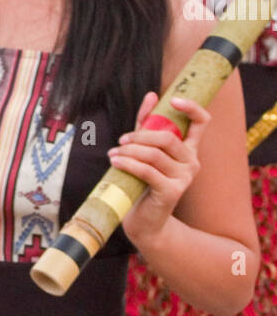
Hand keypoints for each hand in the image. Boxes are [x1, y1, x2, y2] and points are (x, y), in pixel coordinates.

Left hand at [107, 91, 210, 246]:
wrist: (144, 221)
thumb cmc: (143, 182)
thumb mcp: (145, 150)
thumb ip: (148, 124)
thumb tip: (151, 95)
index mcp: (189, 149)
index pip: (202, 122)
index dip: (191, 107)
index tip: (173, 99)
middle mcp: (192, 161)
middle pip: (168, 137)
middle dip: (141, 135)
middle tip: (122, 140)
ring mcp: (184, 177)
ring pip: (155, 154)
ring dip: (130, 151)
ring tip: (113, 154)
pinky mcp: (172, 191)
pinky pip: (147, 171)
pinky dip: (128, 164)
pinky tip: (115, 161)